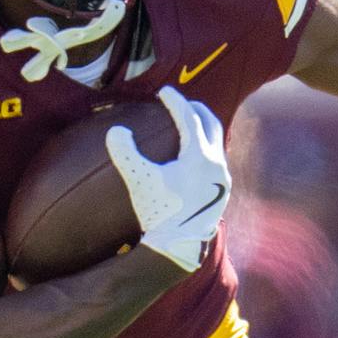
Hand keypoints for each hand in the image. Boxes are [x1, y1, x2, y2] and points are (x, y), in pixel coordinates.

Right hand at [105, 85, 227, 271]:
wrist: (180, 245)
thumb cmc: (159, 211)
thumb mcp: (139, 180)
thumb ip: (126, 153)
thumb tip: (115, 130)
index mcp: (199, 155)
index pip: (188, 117)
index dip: (175, 102)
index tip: (164, 92)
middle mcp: (216, 162)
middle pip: (210, 124)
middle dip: (196, 109)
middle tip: (182, 102)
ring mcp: (222, 178)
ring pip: (216, 142)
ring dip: (203, 129)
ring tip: (190, 126)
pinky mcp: (221, 191)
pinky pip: (215, 159)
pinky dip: (205, 149)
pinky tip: (192, 157)